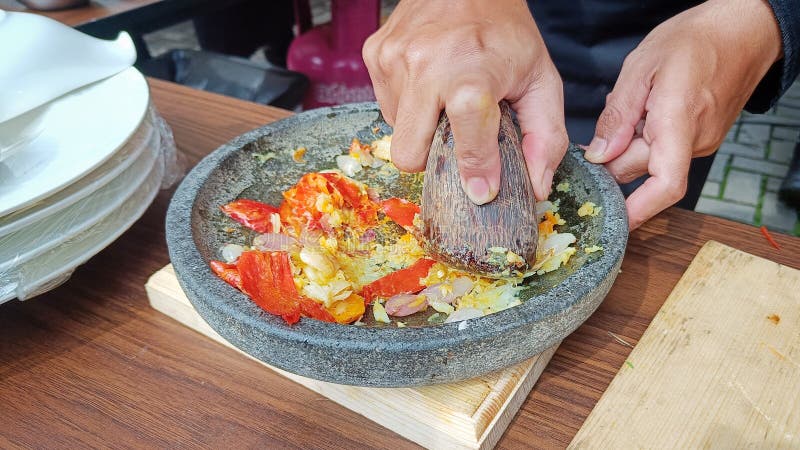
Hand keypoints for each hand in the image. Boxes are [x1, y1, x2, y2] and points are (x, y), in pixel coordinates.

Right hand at [362, 0, 567, 203]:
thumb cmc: (506, 31)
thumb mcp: (541, 79)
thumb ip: (546, 136)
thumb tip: (536, 187)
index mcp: (470, 74)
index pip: (466, 144)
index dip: (475, 173)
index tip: (481, 192)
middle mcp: (425, 67)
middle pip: (410, 155)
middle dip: (432, 158)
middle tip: (455, 136)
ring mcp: (394, 60)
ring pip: (397, 133)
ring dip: (422, 127)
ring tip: (444, 98)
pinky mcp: (375, 55)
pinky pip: (386, 107)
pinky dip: (409, 105)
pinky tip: (428, 82)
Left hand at [584, 0, 781, 228]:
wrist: (742, 30)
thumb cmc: (694, 40)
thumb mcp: (641, 67)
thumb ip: (618, 115)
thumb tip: (600, 156)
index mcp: (679, 123)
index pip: (665, 184)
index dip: (639, 211)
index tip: (613, 224)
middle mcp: (695, 141)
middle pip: (643, 171)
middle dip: (614, 162)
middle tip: (590, 146)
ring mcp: (701, 142)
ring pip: (652, 161)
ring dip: (630, 147)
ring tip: (627, 113)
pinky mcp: (701, 139)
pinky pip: (664, 150)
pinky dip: (645, 139)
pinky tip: (642, 114)